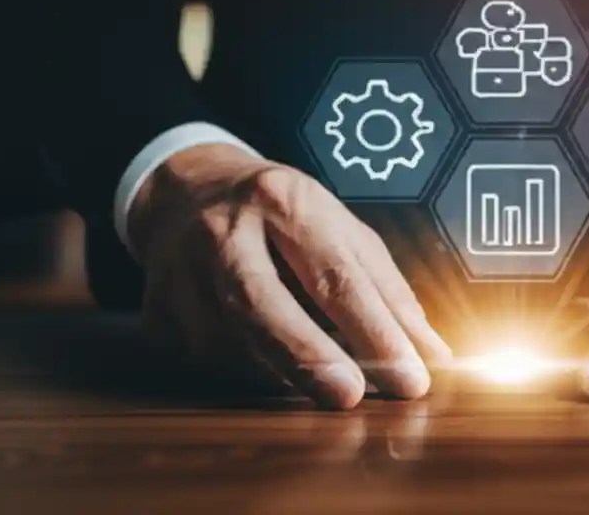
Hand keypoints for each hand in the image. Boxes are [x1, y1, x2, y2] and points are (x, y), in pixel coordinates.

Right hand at [129, 143, 451, 408]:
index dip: (375, 330)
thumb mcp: (341, 230)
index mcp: (282, 199)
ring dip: (284, 373)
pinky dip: (248, 371)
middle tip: (350, 397)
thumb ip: (388, 292)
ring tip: (320, 377)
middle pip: (261, 304)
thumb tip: (432, 356)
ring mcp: (178, 274)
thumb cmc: (282, 215)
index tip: (411, 377)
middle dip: (308, 356)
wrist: (186, 191)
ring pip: (234, 345)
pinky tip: (264, 359)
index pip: (334, 273)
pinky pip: (209, 362)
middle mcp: (222, 232)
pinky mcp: (155, 313)